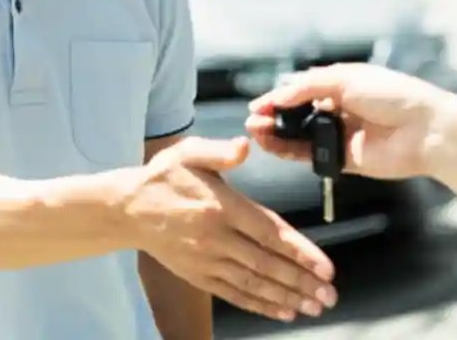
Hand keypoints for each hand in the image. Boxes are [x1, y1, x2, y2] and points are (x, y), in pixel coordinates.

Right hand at [121, 136, 337, 321]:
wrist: (127, 209)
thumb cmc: (163, 178)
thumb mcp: (188, 153)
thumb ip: (219, 151)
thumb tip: (244, 146)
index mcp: (221, 207)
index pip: (268, 232)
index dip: (299, 252)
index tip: (324, 267)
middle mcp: (216, 238)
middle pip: (266, 263)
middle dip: (301, 282)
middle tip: (328, 296)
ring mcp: (207, 260)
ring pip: (253, 282)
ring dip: (286, 296)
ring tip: (313, 306)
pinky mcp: (198, 274)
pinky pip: (233, 292)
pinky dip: (259, 304)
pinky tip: (281, 310)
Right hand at [245, 63, 456, 180]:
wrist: (426, 130)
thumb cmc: (393, 95)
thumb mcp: (346, 79)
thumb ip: (308, 87)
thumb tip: (279, 95)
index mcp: (341, 86)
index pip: (300, 91)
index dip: (278, 97)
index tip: (257, 106)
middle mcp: (339, 110)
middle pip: (296, 115)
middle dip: (273, 117)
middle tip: (253, 122)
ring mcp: (341, 136)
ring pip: (300, 137)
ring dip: (276, 136)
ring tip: (256, 134)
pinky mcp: (345, 160)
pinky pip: (312, 157)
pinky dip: (291, 153)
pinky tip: (274, 148)